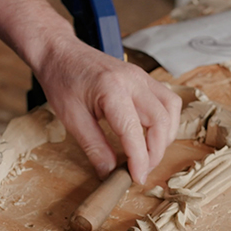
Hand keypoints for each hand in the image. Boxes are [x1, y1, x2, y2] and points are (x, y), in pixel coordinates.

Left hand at [33, 35, 180, 183]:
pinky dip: (165, 121)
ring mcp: (141, 76)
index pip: (134, 131)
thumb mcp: (72, 119)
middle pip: (161, 120)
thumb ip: (94, 147)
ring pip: (170, 110)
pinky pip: (167, 100)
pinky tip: (151, 134)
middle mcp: (133, 80)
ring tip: (148, 154)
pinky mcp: (144, 78)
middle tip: (141, 170)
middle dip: (156, 152)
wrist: (60, 51)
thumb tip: (109, 173)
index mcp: (111, 89)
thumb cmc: (62, 80)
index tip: (137, 179)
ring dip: (165, 136)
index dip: (139, 159)